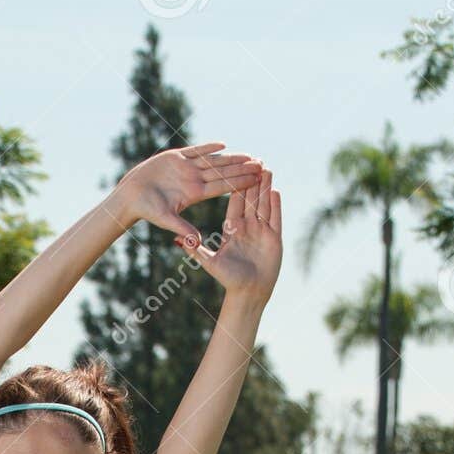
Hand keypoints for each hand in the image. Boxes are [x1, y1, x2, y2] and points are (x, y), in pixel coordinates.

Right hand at [114, 142, 262, 241]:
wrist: (131, 196)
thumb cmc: (146, 209)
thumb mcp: (166, 219)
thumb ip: (182, 228)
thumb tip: (197, 242)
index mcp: (194, 193)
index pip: (222, 187)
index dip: (239, 182)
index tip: (256, 180)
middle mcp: (193, 180)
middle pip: (222, 173)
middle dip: (242, 168)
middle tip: (262, 164)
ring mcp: (186, 168)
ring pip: (213, 161)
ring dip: (231, 158)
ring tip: (249, 155)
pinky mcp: (176, 158)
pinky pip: (195, 151)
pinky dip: (208, 148)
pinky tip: (223, 145)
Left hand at [173, 167, 281, 302]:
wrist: (249, 293)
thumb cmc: (229, 279)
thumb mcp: (211, 263)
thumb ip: (195, 250)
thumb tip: (177, 239)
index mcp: (232, 229)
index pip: (234, 203)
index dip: (234, 186)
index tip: (233, 170)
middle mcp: (247, 227)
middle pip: (250, 199)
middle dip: (252, 180)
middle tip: (253, 160)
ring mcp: (261, 231)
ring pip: (263, 204)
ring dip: (265, 187)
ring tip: (266, 169)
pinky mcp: (274, 238)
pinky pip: (275, 218)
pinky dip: (275, 205)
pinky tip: (275, 191)